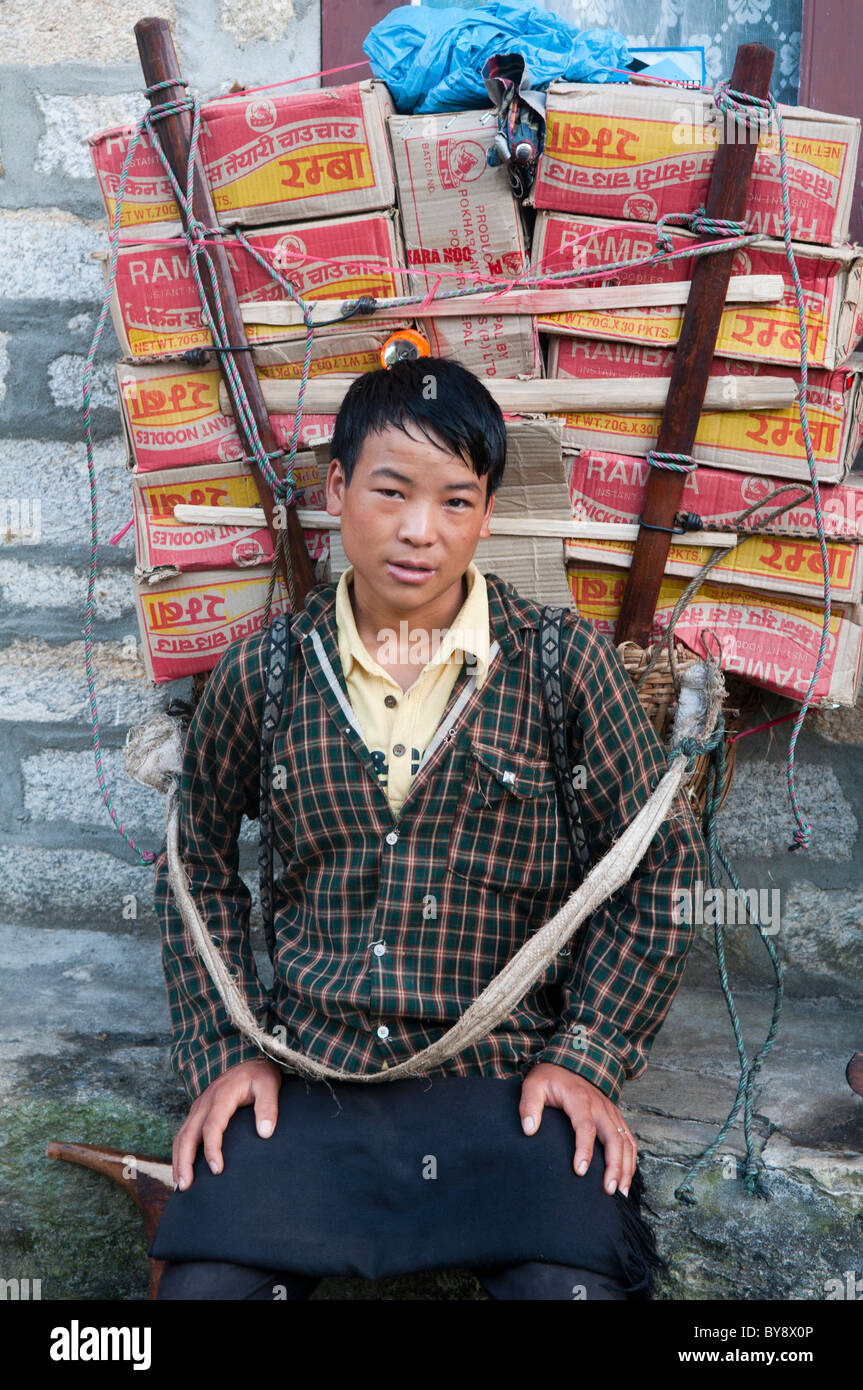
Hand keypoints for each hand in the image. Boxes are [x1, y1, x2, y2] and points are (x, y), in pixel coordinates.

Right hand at [173, 1057, 281, 1191]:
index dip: (212, 1149)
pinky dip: (179, 1154)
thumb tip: (265, 1133)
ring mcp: (198, 1108)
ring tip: (180, 1187)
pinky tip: (182, 1171)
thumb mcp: (269, 1085)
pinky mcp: (197, 1113)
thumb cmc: (259, 1074)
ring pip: (181, 1137)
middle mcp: (204, 1103)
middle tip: (186, 1188)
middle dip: (184, 1162)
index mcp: (222, 1096)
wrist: (246, 1058)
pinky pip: (183, 1135)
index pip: (212, 1126)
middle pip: (187, 1135)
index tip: (217, 1170)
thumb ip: (268, 1107)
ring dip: (178, 1161)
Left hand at [519, 1062, 636, 1196]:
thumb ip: (529, 1106)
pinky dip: (631, 1160)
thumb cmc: (550, 1078)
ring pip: (625, 1141)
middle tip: (608, 1190)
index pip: (586, 1126)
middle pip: (613, 1138)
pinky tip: (626, 1179)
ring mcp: (611, 1112)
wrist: (570, 1061)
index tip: (580, 1171)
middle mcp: (600, 1106)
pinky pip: (629, 1140)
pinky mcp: (616, 1117)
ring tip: (620, 1193)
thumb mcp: (533, 1085)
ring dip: (626, 1167)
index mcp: (579, 1098)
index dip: (584, 1150)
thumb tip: (529, 1130)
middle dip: (614, 1166)